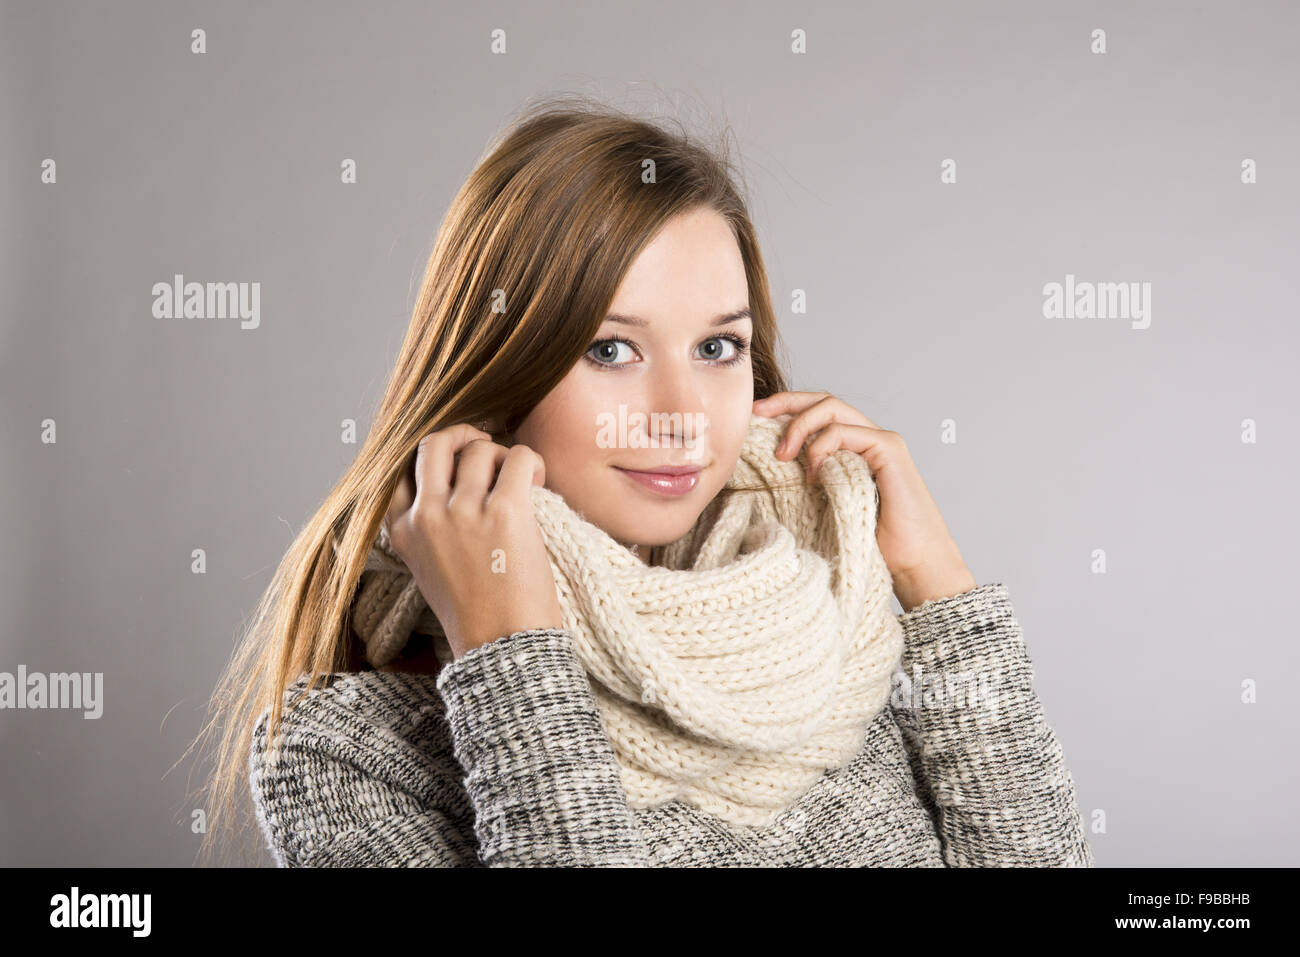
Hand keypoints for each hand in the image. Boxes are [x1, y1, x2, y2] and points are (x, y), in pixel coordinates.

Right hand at [383, 424, 564, 659]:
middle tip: (485, 444)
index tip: (453, 460)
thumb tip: (457, 485)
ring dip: (503, 454)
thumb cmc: (477, 613)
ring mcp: (463, 512)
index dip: (430, 457)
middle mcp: (427, 516)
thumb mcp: (431, 569)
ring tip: (520, 478)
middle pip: (433, 444)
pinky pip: (518, 457)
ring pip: (479, 448)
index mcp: (403, 532)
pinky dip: (531, 460)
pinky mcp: (505, 511)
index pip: (399, 471)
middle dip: (461, 435)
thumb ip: (430, 529)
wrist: (503, 648)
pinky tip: (538, 480)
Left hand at [752, 392, 976, 612]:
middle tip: (756, 415)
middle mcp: (869, 438)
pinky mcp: (889, 450)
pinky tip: (812, 475)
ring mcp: (881, 442)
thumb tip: (766, 469)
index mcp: (854, 449)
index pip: (819, 412)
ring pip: (833, 408)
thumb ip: (808, 481)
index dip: (786, 408)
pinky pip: (846, 432)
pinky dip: (822, 447)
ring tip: (782, 456)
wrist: (912, 565)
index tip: (754, 417)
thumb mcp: (825, 507)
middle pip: (824, 400)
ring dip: (800, 426)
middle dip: (786, 402)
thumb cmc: (872, 544)